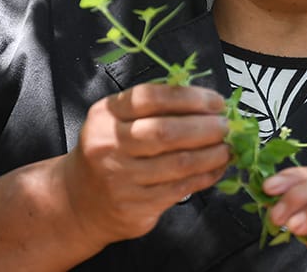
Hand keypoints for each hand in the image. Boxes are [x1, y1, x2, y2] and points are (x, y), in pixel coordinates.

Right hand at [59, 84, 229, 246]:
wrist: (79, 200)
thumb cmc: (110, 150)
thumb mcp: (118, 119)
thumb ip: (155, 107)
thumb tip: (208, 103)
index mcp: (106, 115)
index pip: (150, 97)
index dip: (189, 98)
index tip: (216, 102)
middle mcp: (109, 145)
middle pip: (166, 132)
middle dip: (205, 128)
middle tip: (227, 126)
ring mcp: (120, 179)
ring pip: (179, 164)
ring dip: (212, 154)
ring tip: (228, 147)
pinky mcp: (134, 207)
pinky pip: (180, 189)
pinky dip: (206, 176)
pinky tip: (217, 168)